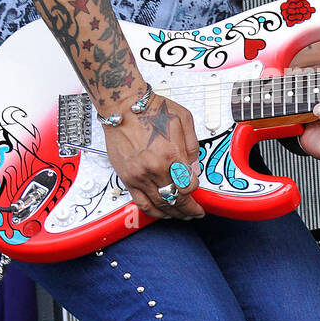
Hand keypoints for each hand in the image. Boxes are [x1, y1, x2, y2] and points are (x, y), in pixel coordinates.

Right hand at [101, 91, 203, 219]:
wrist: (122, 106)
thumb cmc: (150, 109)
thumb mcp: (183, 120)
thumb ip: (192, 147)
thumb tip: (194, 168)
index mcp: (170, 154)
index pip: (189, 185)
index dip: (196, 188)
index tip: (196, 185)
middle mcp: (154, 169)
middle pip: (176, 199)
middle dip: (189, 209)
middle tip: (197, 212)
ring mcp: (139, 176)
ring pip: (160, 205)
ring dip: (174, 213)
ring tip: (182, 215)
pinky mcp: (127, 178)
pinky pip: (142, 203)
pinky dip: (154, 211)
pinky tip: (162, 213)